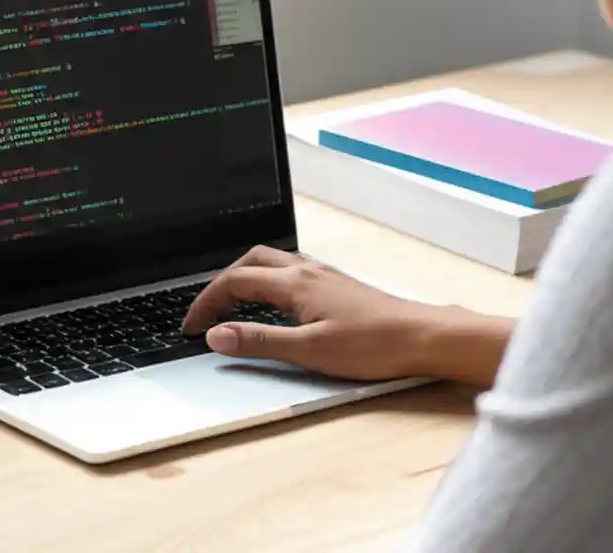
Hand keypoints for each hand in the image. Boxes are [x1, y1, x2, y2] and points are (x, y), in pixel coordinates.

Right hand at [180, 246, 513, 385]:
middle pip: (250, 262)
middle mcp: (307, 271)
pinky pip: (291, 272)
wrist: (422, 337)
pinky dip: (268, 282)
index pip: (235, 282)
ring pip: (272, 263)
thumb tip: (216, 335)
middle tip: (206, 311)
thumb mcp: (308, 350)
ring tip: (232, 305)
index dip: (206, 302)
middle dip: (221, 282)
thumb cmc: (373, 345)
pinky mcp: (338, 286)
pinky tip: (275, 305)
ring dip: (245, 278)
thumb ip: (259, 341)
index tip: (191, 325)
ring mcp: (324, 276)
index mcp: (295, 283)